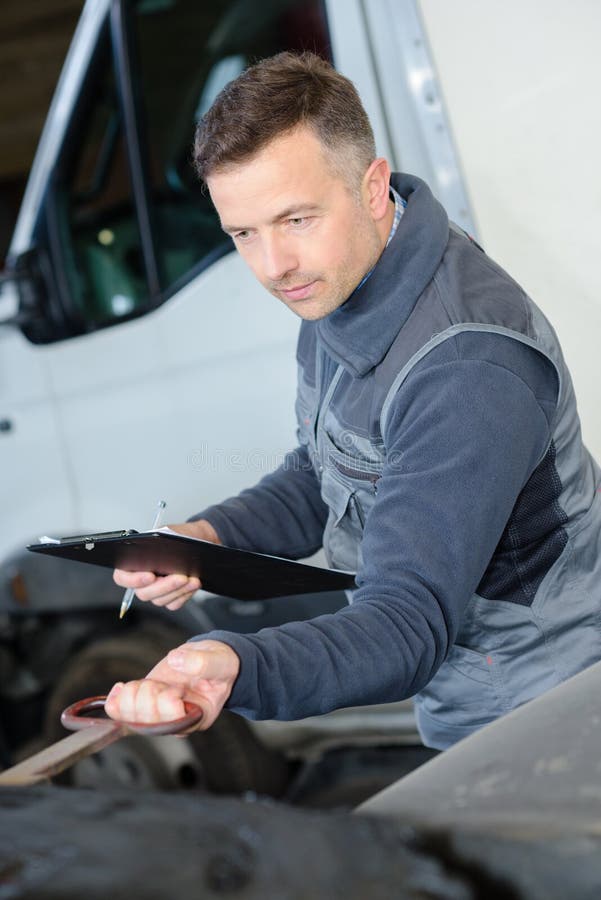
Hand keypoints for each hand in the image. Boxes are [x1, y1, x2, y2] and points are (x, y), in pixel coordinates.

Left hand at [104, 639, 239, 730]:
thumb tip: (176, 661)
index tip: (178, 688)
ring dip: (132, 696)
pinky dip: (115, 700)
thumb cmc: (220, 665)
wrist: (210, 659)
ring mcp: (159, 713)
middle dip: (148, 696)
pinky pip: (120, 712)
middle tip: (160, 682)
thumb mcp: (220, 661)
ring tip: (147, 682)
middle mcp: (177, 720)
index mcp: (199, 716)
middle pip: (148, 722)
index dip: (168, 702)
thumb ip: (203, 662)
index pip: (174, 721)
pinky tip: (121, 688)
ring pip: (130, 718)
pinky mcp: (145, 704)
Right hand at [113, 519, 219, 609]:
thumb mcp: (168, 532)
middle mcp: (141, 581)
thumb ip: (160, 541)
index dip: (134, 580)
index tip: (150, 575)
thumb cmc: (178, 536)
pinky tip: (193, 585)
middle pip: (143, 593)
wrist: (196, 540)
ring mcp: (154, 592)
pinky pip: (173, 604)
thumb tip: (160, 549)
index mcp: (132, 563)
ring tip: (193, 579)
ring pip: (160, 600)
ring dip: (178, 590)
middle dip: (164, 586)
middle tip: (181, 576)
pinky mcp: (169, 599)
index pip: (122, 578)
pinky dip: (185, 595)